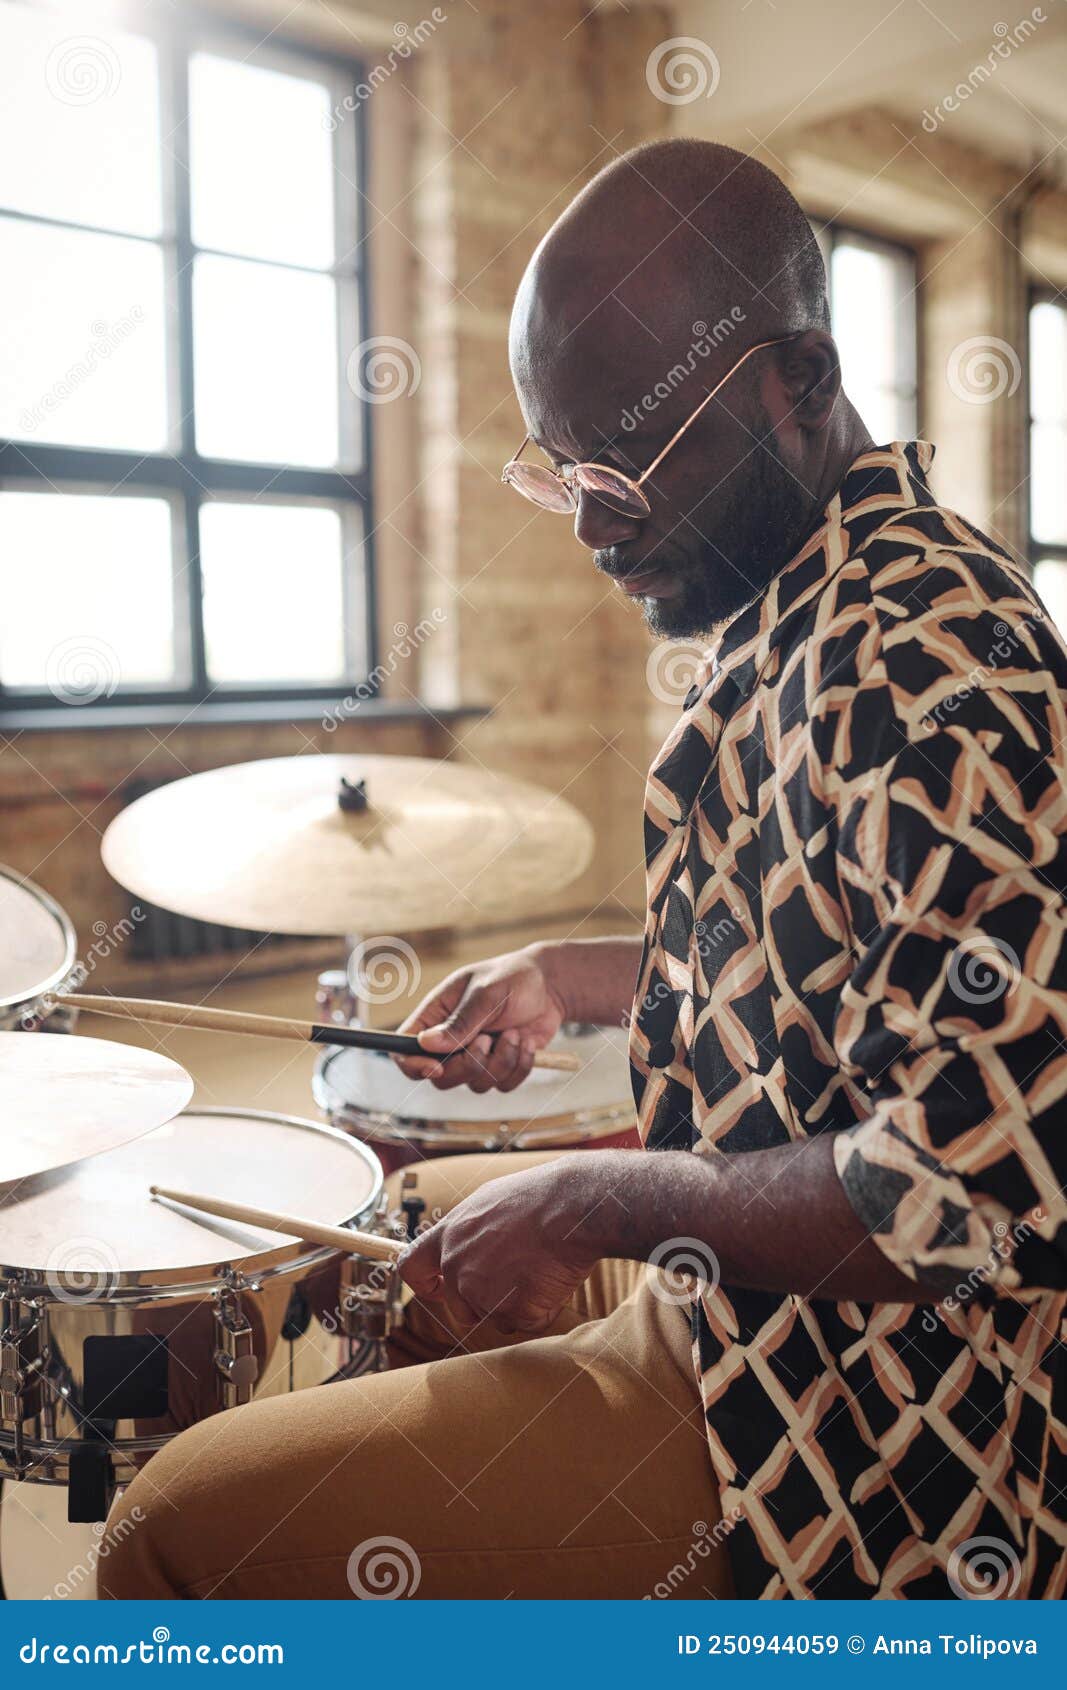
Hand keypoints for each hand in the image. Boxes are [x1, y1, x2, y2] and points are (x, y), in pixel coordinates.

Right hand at [394, 944, 566, 1092]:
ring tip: (515, 1034)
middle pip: (440, 1078)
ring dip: (501, 1062)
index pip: (405, 1048)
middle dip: (468, 1066)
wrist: (551, 986)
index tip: (437, 1068)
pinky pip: (503, 1085)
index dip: (412, 1065)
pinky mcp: (500, 1066)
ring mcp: (476, 1056)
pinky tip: (528, 1042)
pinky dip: (520, 1067)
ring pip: (475, 1084)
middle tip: (488, 1041)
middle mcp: (451, 1040)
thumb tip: (426, 1044)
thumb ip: (460, 1022)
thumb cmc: (514, 977)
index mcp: (436, 1015)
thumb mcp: (487, 993)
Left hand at [400, 1156, 603, 1333]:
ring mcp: (479, 1290)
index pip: (412, 1267)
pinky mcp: (508, 1310)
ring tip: (540, 1269)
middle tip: (519, 1278)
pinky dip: (542, 1310)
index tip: (439, 1290)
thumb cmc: (540, 1197)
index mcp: (450, 1235)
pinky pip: (526, 1323)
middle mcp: (456, 1264)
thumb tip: (469, 1247)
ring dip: (516, 1306)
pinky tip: (553, 1279)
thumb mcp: (491, 1202)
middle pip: (460, 1307)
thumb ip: (472, 1231)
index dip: (425, 1284)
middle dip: (487, 1304)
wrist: (571, 1204)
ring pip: (495, 1318)